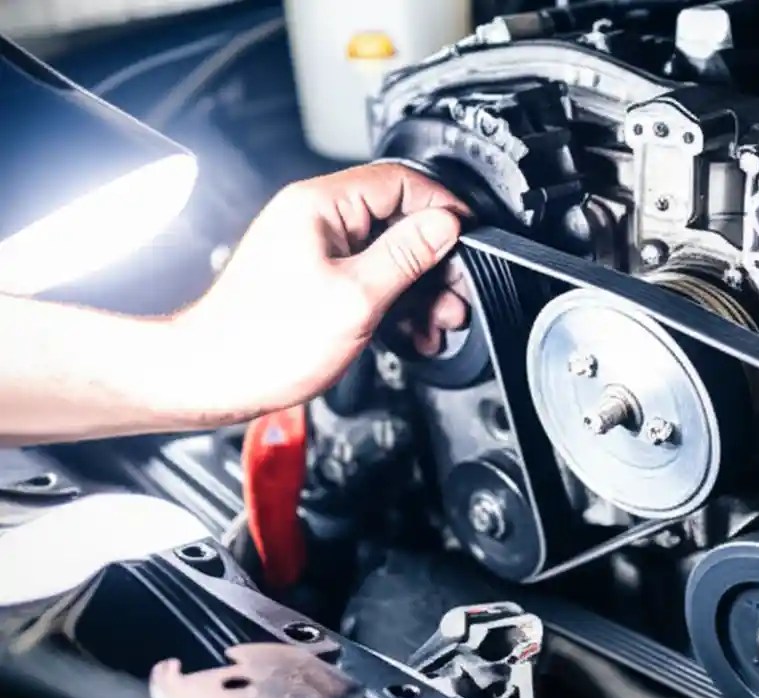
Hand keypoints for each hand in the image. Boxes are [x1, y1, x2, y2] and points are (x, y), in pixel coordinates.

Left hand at [173, 163, 467, 418]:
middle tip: (457, 292)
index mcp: (319, 206)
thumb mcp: (356, 296)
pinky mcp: (316, 280)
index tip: (467, 238)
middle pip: (398, 219)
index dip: (441, 208)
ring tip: (439, 321)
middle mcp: (315, 219)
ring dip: (421, 288)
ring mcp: (315, 250)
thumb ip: (407, 254)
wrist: (213, 379)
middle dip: (435, 260)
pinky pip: (371, 278)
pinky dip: (397, 303)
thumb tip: (446, 223)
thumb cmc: (265, 342)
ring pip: (389, 254)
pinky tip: (413, 331)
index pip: (399, 180)